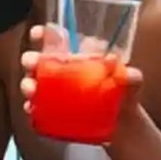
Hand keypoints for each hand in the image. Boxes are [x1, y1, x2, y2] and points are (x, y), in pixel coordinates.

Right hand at [18, 25, 143, 114]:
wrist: (122, 125)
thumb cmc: (124, 94)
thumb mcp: (131, 83)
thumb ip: (133, 78)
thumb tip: (130, 74)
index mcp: (76, 55)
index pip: (56, 39)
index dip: (43, 34)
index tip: (36, 34)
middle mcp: (60, 70)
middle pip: (38, 59)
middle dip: (30, 59)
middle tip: (31, 64)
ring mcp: (54, 91)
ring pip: (33, 82)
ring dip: (27, 84)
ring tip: (31, 90)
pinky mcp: (52, 111)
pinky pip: (36, 108)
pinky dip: (31, 108)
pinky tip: (31, 109)